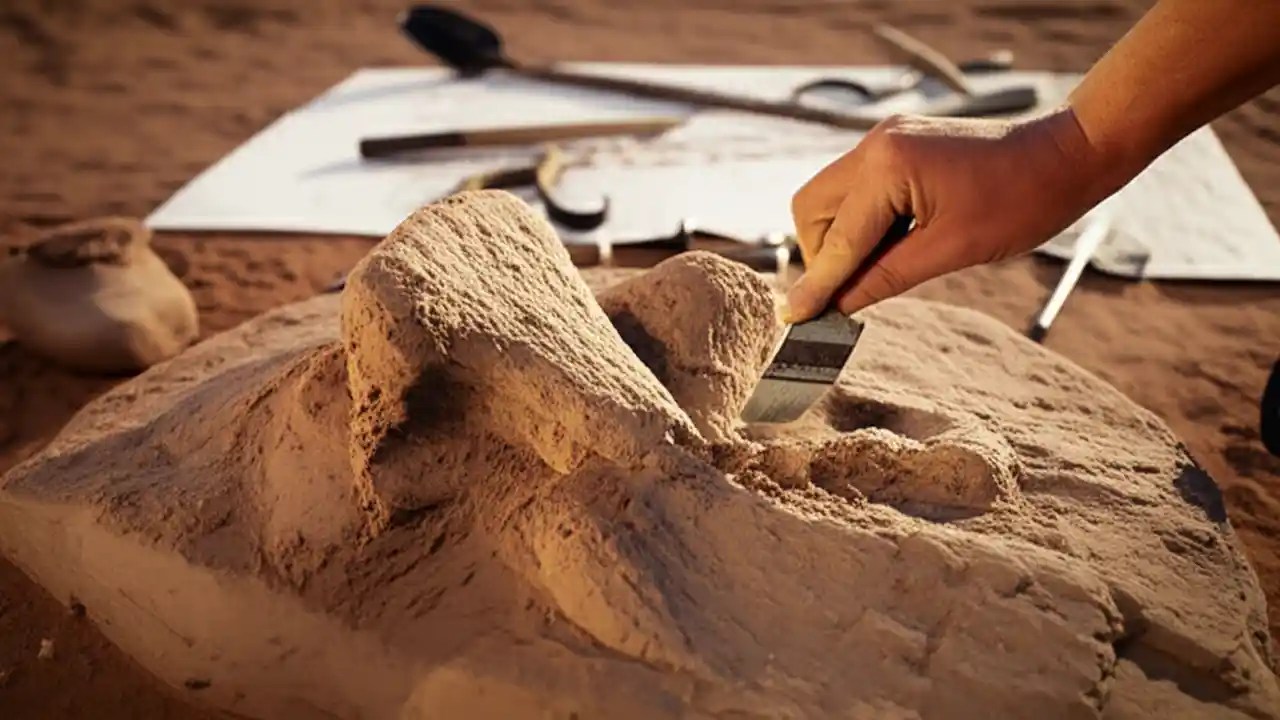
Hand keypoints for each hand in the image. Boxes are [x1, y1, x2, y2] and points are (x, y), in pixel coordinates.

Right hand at [784, 106, 1114, 321]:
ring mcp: (886, 140)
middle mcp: (876, 145)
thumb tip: (838, 306)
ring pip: (830, 198)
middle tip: (850, 290)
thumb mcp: (951, 251)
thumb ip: (884, 278)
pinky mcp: (899, 145)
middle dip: (822, 255)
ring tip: (879, 268)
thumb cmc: (1021, 201)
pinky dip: (863, 222)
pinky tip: (893, 244)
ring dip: (840, 239)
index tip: (794, 320)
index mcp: (886, 166)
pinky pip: (858, 189)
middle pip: (812, 209)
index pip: (837, 239)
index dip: (818, 285)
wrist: (1069, 154)